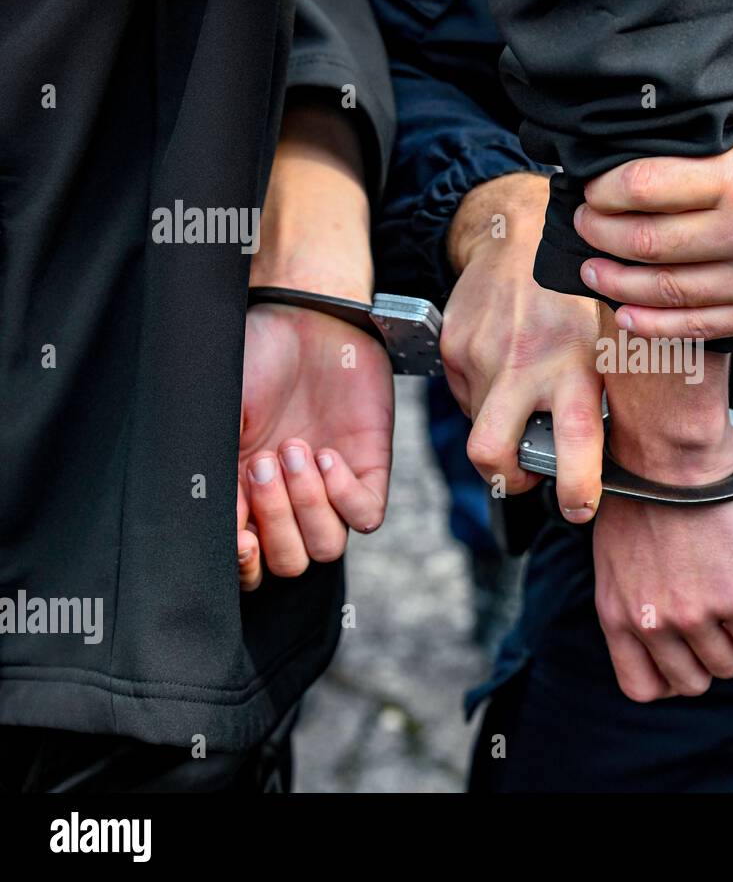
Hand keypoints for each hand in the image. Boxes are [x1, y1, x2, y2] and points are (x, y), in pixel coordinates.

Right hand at [237, 305, 393, 588]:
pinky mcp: (368, 469)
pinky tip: (326, 454)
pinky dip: (343, 494)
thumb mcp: (217, 412)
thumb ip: (213, 471)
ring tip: (293, 449)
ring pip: (327, 547)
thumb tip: (217, 524)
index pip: (248, 566)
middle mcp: (287, 500)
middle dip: (275, 520)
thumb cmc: (254, 357)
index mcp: (243, 496)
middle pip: (290, 562)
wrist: (304, 317)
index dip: (244, 566)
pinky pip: (366, 516)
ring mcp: (330, 488)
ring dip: (306, 504)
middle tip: (263, 462)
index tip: (240, 537)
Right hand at [440, 172, 605, 522]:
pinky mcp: (454, 345)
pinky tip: (507, 364)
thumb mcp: (612, 338)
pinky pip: (463, 395)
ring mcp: (482, 356)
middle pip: (492, 456)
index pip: (574, 447)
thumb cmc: (580, 294)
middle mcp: (525, 365)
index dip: (576, 491)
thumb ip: (603, 392)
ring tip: (526, 396)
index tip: (579, 506)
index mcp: (576, 366)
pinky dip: (484, 393)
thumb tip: (602, 455)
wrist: (525, 230)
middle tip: (525, 475)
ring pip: (479, 426)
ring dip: (500, 426)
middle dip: (506, 479)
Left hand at [575, 106, 732, 339]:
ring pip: (668, 291)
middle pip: (647, 242)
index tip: (590, 188)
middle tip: (581, 228)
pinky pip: (705, 324)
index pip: (647, 186)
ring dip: (618, 284)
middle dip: (600, 236)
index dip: (606, 190)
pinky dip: (659, 323)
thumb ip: (726, 136)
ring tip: (592, 272)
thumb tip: (662, 140)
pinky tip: (629, 314)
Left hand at [591, 319, 732, 700]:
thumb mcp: (619, 553)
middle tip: (720, 612)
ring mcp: (690, 615)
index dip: (672, 675)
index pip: (642, 687)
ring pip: (730, 664)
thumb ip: (639, 595)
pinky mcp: (732, 598)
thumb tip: (677, 616)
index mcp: (615, 613)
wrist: (668, 453)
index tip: (686, 650)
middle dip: (711, 651)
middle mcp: (649, 622)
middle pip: (693, 681)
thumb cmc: (645, 486)